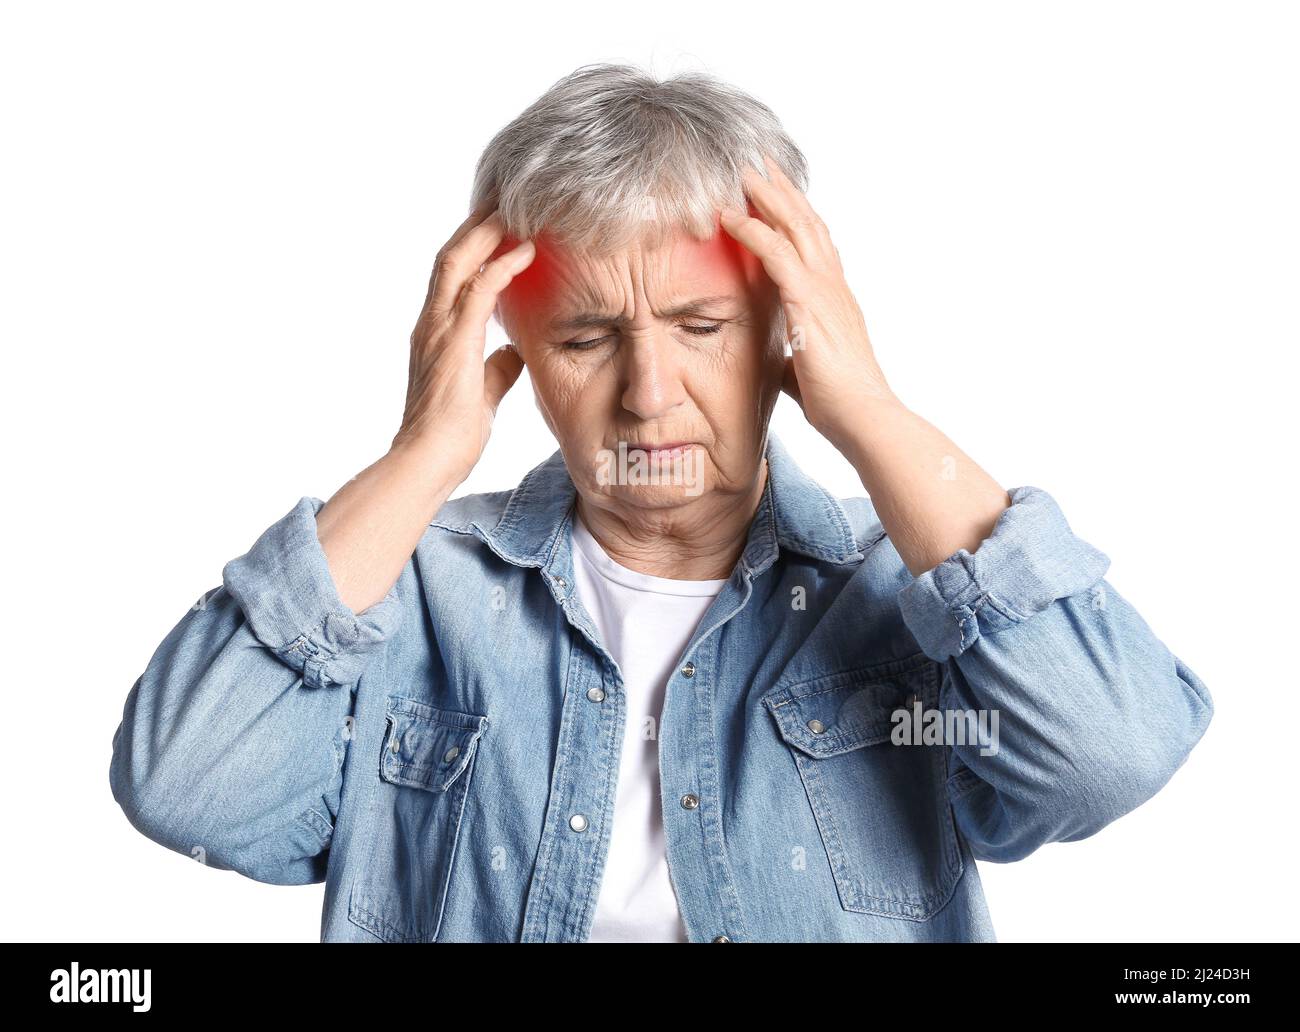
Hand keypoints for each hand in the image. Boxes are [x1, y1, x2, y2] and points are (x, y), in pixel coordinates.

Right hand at [392, 206, 535, 481]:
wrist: (428, 463)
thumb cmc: (451, 436)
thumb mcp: (482, 393)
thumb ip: (496, 368)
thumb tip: (514, 352)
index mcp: (436, 333)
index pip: (452, 275)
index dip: (474, 246)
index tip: (499, 225)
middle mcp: (431, 324)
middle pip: (451, 256)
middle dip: (478, 225)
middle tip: (506, 199)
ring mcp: (438, 331)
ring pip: (457, 262)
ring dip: (487, 232)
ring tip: (515, 208)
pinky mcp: (455, 343)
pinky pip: (479, 290)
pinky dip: (502, 266)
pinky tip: (526, 252)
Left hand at [719, 155, 899, 454]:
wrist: (866, 421)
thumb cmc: (842, 408)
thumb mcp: (808, 375)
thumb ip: (794, 359)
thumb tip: (782, 363)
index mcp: (836, 302)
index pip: (816, 246)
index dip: (797, 217)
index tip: (777, 194)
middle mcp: (834, 289)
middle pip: (808, 224)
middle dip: (782, 192)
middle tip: (759, 163)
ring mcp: (826, 293)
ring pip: (796, 228)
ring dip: (767, 197)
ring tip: (742, 172)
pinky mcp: (810, 306)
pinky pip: (777, 256)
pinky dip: (753, 231)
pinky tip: (729, 218)